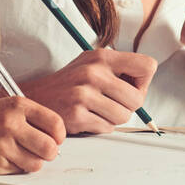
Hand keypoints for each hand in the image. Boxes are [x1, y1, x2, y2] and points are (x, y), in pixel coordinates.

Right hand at [0, 96, 65, 173]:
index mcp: (17, 106)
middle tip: (43, 152)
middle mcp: (10, 123)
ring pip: (36, 164)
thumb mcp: (7, 107)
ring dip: (33, 163)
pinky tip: (4, 157)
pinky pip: (18, 172)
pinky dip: (15, 168)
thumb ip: (32, 119)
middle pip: (49, 148)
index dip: (59, 136)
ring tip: (21, 154)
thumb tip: (57, 140)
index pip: (55, 123)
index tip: (56, 139)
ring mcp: (1, 145)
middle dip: (50, 153)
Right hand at [21, 49, 156, 134]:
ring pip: (124, 116)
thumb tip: (146, 80)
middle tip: (112, 103)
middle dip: (128, 106)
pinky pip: (107, 128)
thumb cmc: (71, 83)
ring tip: (98, 110)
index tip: (130, 86)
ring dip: (114, 118)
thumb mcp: (92, 64)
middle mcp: (94, 72)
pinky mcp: (77, 115)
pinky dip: (100, 126)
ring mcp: (84, 94)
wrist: (36, 97)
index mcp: (102, 57)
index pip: (147, 66)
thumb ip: (119, 68)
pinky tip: (87, 117)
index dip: (143, 81)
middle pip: (138, 99)